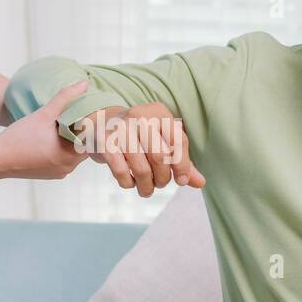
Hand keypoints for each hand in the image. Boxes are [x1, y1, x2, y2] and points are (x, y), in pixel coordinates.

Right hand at [0, 80, 91, 179]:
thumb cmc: (19, 138)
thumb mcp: (43, 114)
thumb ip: (65, 98)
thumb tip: (84, 84)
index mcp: (71, 154)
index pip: (93, 139)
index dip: (91, 125)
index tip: (85, 114)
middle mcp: (69, 167)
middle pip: (84, 147)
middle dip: (81, 132)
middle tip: (75, 117)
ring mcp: (60, 173)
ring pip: (73, 154)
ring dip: (71, 141)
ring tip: (63, 126)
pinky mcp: (51, 175)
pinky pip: (63, 160)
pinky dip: (61, 150)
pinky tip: (51, 139)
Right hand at [71, 102, 206, 196]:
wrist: (101, 123)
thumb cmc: (139, 136)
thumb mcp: (162, 141)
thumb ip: (181, 161)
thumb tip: (200, 183)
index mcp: (159, 113)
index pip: (178, 141)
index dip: (183, 166)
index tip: (182, 181)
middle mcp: (140, 116)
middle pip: (160, 157)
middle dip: (163, 178)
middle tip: (160, 183)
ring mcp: (120, 129)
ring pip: (142, 168)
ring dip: (147, 186)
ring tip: (147, 189)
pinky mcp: (105, 143)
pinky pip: (121, 172)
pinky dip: (128, 183)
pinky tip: (130, 183)